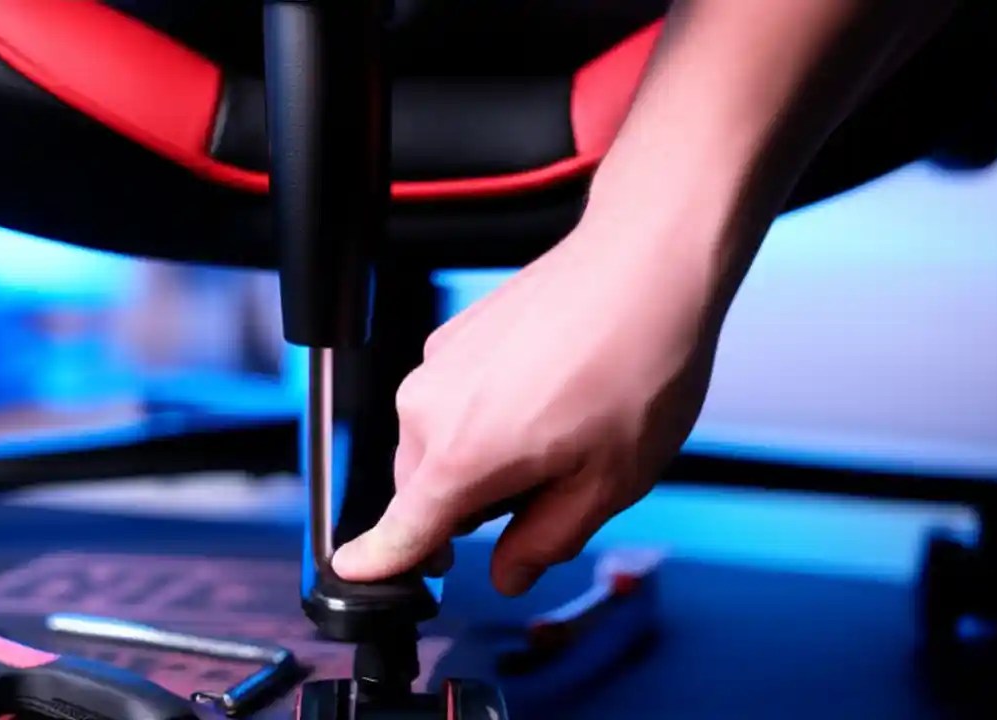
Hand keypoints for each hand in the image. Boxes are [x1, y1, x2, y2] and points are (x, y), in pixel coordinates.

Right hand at [330, 225, 723, 595]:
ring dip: (478, 458)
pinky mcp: (450, 335)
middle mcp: (429, 408)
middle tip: (548, 493)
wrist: (642, 264)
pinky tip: (544, 396)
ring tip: (557, 433)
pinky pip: (449, 400)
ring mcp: (436, 365)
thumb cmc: (636, 365)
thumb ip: (546, 540)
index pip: (401, 529)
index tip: (354, 573)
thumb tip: (509, 572)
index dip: (378, 562)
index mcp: (462, 456)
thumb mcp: (608, 483)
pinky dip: (482, 414)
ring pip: (435, 443)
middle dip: (470, 508)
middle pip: (422, 490)